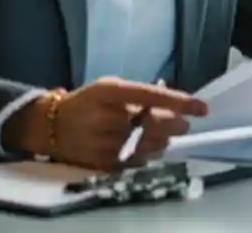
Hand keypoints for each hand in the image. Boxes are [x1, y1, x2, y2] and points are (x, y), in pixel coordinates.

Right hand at [8, 77, 206, 170]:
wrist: (49, 126)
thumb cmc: (87, 103)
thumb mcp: (109, 89)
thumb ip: (138, 95)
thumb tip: (174, 104)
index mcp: (107, 92)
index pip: (150, 96)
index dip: (179, 102)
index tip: (202, 107)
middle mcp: (105, 117)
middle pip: (154, 125)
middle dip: (174, 124)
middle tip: (182, 123)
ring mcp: (103, 143)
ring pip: (149, 145)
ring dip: (161, 140)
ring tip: (155, 132)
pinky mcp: (103, 163)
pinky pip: (138, 161)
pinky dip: (146, 153)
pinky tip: (140, 145)